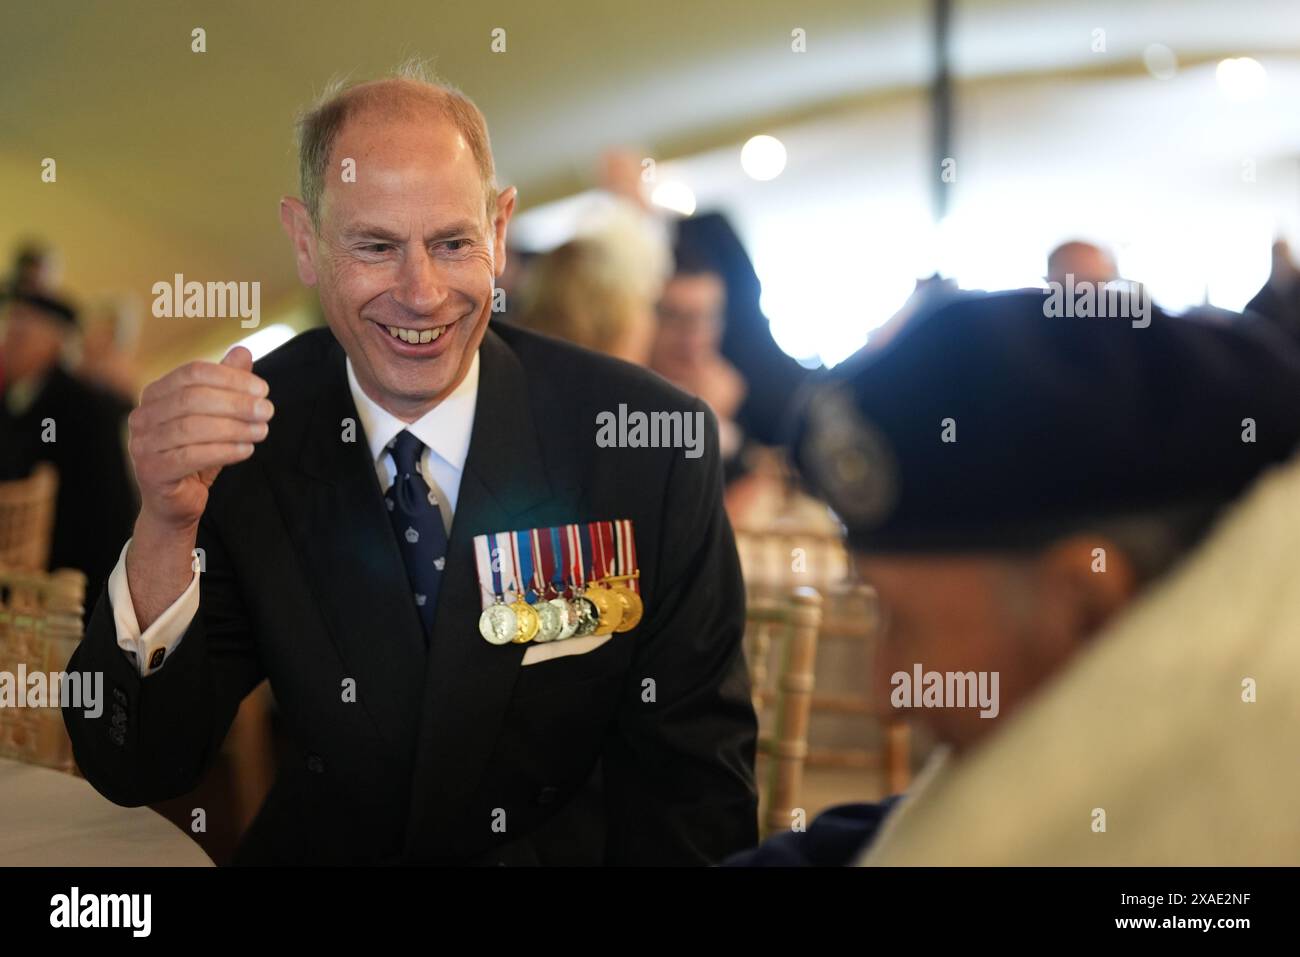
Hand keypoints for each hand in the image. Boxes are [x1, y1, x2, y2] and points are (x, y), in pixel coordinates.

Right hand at [127, 346, 272, 533]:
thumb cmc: (196, 454)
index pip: (192, 373)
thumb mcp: (215, 417)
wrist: (176, 501)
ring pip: (192, 427)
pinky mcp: (151, 470)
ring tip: (263, 431)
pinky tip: (247, 450)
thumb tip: (243, 351)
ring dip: (234, 427)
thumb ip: (226, 385)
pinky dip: (223, 451)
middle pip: (192, 399)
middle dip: (235, 403)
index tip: (263, 390)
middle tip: (268, 411)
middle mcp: (141, 415)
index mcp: (155, 394)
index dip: (230, 378)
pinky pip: (190, 456)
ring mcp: (141, 443)